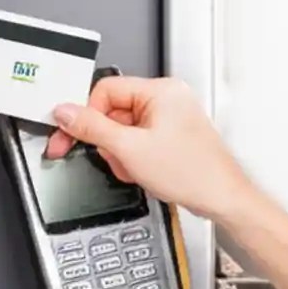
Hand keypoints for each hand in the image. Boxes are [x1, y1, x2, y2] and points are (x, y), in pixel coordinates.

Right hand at [46, 77, 254, 220]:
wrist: (221, 198)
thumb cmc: (192, 172)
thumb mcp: (129, 149)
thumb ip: (92, 128)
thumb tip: (65, 112)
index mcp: (160, 90)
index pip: (105, 90)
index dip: (86, 114)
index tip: (71, 133)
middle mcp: (167, 98)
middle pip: (112, 112)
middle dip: (108, 141)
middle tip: (111, 157)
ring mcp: (169, 117)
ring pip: (122, 130)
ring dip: (121, 153)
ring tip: (136, 168)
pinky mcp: (170, 136)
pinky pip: (137, 140)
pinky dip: (133, 157)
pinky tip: (143, 171)